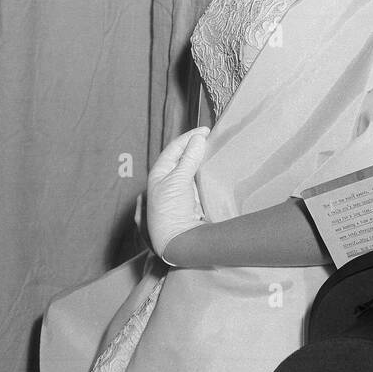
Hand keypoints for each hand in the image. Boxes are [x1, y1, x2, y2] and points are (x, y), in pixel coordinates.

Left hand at [145, 127, 208, 263]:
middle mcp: (166, 182)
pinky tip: (214, 169)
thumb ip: (189, 158)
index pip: (174, 148)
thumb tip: (198, 138)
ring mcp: (179, 192)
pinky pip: (198, 181)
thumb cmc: (172, 211)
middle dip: (195, 146)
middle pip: (182, 158)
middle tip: (211, 137)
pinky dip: (205, 172)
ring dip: (200, 159)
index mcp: (158, 174)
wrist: (178, 242)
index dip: (189, 137)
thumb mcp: (179, 181)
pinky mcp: (190, 202)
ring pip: (190, 169)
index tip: (206, 130)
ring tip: (214, 150)